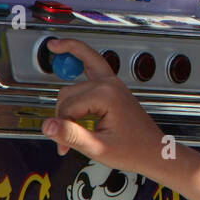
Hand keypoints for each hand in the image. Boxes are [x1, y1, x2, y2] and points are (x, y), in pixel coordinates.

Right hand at [40, 38, 165, 180]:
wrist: (152, 151)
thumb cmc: (133, 150)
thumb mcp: (98, 147)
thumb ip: (71, 135)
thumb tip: (48, 125)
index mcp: (107, 95)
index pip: (67, 107)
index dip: (62, 128)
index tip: (64, 145)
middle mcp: (109, 83)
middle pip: (67, 95)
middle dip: (63, 119)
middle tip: (67, 141)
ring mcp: (111, 82)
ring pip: (72, 85)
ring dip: (66, 104)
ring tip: (64, 121)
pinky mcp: (111, 84)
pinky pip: (90, 62)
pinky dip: (76, 55)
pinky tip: (62, 47)